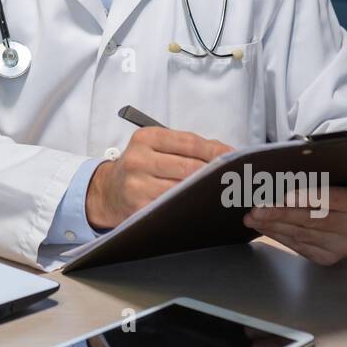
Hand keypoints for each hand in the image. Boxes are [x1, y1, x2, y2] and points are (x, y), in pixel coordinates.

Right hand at [85, 127, 232, 230]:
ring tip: (223, 192)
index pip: (190, 142)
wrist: (110, 191)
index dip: (216, 151)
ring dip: (206, 192)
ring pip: (183, 190)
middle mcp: (138, 159)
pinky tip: (202, 206)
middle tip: (236, 179)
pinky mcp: (139, 208)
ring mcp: (137, 186)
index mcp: (146, 138)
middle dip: (216, 174)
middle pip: (189, 167)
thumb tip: (228, 153)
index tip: (236, 158)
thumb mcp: (156, 147)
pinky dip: (191, 207)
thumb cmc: (141, 166)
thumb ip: (189, 146)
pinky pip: (173, 207)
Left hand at [242, 182, 346, 265]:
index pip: (329, 199)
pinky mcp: (329, 258)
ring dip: (273, 226)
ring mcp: (341, 246)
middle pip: (311, 220)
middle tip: (256, 210)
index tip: (285, 196)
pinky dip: (278, 236)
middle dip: (279, 214)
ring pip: (301, 235)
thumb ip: (312, 181)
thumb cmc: (337, 193)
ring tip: (253, 218)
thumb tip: (277, 182)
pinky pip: (298, 247)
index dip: (306, 197)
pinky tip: (265, 228)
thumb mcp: (332, 181)